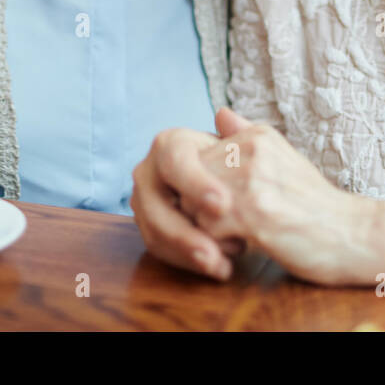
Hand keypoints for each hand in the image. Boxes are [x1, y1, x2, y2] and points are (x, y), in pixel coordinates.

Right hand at [130, 127, 245, 279]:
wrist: (226, 186)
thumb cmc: (236, 162)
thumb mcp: (241, 147)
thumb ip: (238, 134)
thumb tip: (224, 114)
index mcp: (169, 144)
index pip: (175, 160)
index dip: (195, 182)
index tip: (223, 205)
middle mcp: (148, 171)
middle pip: (156, 204)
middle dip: (186, 232)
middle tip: (215, 252)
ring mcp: (143, 202)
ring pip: (156, 232)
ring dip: (188, 254)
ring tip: (221, 267)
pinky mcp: (147, 228)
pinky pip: (160, 250)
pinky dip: (188, 263)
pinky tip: (218, 270)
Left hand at [177, 109, 377, 285]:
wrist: (352, 234)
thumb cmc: (314, 201)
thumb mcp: (283, 157)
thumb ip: (247, 135)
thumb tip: (219, 111)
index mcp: (257, 137)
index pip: (198, 158)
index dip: (205, 187)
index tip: (229, 203)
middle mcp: (252, 152)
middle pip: (192, 182)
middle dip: (202, 207)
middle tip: (232, 222)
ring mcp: (252, 184)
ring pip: (195, 206)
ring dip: (211, 227)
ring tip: (240, 232)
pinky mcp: (254, 216)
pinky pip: (208, 229)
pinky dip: (221, 243)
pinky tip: (246, 243)